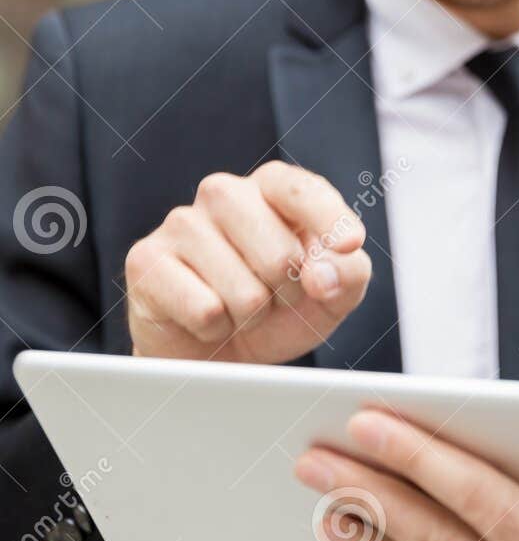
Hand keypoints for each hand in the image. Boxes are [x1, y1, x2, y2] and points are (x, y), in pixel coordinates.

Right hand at [125, 160, 370, 363]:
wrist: (220, 352)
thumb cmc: (282, 309)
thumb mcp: (335, 292)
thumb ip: (349, 274)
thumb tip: (324, 275)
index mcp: (272, 188)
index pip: (301, 188)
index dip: (330, 219)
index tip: (350, 245)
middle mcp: (224, 193)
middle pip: (280, 255)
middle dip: (289, 292)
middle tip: (276, 296)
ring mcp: (181, 224)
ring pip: (244, 291)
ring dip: (253, 315)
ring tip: (240, 308)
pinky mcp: (146, 261)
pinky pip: (205, 311)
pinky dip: (217, 329)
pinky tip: (207, 319)